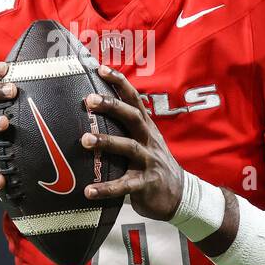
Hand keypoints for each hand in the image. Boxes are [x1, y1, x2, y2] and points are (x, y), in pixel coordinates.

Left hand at [80, 64, 183, 220]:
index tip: (101, 68)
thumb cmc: (153, 166)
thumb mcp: (145, 142)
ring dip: (107, 142)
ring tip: (85, 140)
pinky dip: (107, 188)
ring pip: (129, 147)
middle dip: (112, 106)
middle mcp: (149, 140)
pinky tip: (89, 191)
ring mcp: (149, 162)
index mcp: (147, 128)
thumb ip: (125, 129)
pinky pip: (125, 186)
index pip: (134, 99)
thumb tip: (93, 112)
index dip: (119, 83)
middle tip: (89, 99)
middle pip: (133, 117)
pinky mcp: (146, 184)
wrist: (179, 196)